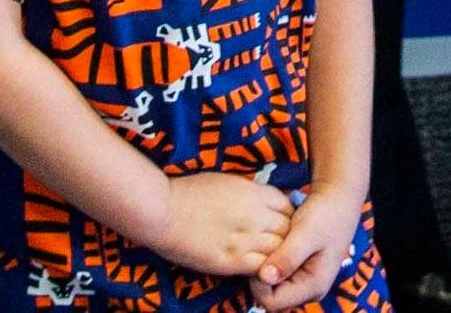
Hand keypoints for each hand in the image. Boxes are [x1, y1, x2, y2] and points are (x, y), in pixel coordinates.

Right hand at [144, 169, 295, 276]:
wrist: (161, 211)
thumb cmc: (187, 192)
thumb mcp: (226, 181)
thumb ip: (249, 192)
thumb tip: (262, 201)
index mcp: (253, 192)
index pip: (287, 204)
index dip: (287, 215)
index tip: (281, 222)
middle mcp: (254, 215)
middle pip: (288, 228)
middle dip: (287, 235)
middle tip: (280, 244)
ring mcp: (244, 239)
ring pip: (279, 249)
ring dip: (278, 254)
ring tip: (271, 258)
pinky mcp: (231, 261)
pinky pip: (261, 267)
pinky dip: (264, 268)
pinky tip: (258, 268)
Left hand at [256, 184, 364, 308]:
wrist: (339, 197)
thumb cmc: (326, 213)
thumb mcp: (306, 232)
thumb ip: (287, 257)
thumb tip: (264, 278)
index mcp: (314, 286)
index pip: (272, 302)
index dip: (259, 283)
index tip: (260, 256)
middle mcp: (310, 290)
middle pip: (272, 298)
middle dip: (263, 276)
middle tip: (266, 248)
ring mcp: (306, 282)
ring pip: (273, 288)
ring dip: (268, 268)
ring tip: (272, 244)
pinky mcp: (301, 272)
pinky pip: (278, 277)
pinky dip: (272, 262)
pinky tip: (276, 244)